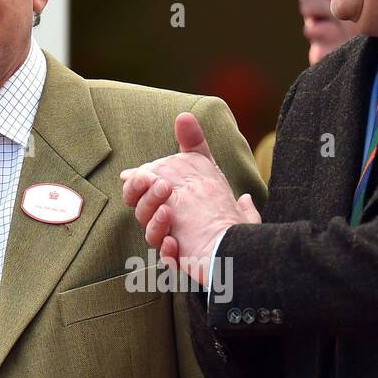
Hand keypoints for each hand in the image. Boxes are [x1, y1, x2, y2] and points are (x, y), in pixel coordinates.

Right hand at [120, 113, 258, 284]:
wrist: (242, 238)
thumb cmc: (219, 206)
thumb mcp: (208, 171)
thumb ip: (193, 145)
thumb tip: (183, 115)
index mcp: (163, 202)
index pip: (139, 193)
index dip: (135, 185)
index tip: (141, 174)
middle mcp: (165, 223)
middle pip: (140, 213)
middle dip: (145, 199)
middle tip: (161, 186)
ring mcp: (173, 244)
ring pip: (150, 236)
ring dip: (155, 223)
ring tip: (168, 211)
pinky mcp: (184, 262)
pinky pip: (168, 261)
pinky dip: (168, 253)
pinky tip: (175, 244)